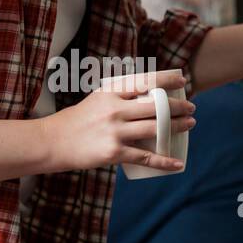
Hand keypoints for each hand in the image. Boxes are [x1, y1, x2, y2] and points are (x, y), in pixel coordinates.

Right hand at [43, 70, 195, 172]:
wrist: (51, 142)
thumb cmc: (77, 120)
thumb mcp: (96, 99)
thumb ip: (119, 96)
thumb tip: (147, 93)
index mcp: (110, 93)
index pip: (144, 81)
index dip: (166, 79)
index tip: (182, 79)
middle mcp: (114, 109)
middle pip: (156, 106)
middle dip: (179, 106)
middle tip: (191, 107)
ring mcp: (115, 131)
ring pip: (156, 128)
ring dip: (179, 126)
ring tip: (190, 123)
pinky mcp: (114, 152)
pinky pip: (146, 157)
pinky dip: (165, 161)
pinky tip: (178, 163)